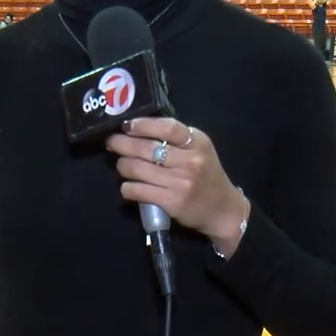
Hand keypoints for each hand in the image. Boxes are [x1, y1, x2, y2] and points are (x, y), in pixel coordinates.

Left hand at [106, 118, 248, 249]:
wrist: (223, 210)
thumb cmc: (207, 175)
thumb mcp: (200, 149)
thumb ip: (177, 138)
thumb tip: (138, 128)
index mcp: (198, 143)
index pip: (167, 127)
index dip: (142, 125)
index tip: (126, 126)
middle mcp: (190, 161)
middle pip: (146, 148)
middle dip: (122, 144)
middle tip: (112, 143)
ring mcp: (180, 183)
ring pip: (136, 169)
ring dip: (122, 166)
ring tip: (122, 165)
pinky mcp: (171, 203)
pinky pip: (137, 191)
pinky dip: (127, 188)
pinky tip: (128, 186)